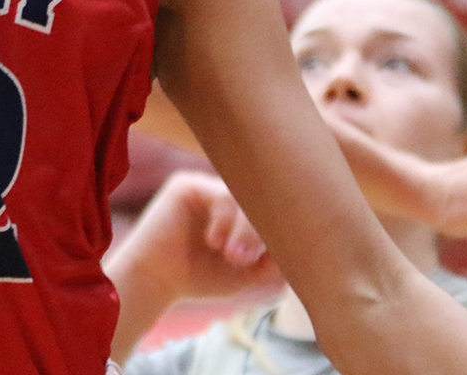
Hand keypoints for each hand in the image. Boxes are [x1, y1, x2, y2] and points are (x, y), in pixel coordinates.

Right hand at [115, 171, 281, 303]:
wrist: (156, 282)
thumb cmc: (203, 277)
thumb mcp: (251, 271)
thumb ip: (279, 257)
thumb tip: (309, 240)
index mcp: (245, 207)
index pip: (277, 206)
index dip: (286, 226)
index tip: (280, 255)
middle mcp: (228, 192)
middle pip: (265, 197)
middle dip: (266, 230)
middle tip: (252, 260)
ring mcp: (208, 186)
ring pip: (245, 196)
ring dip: (246, 230)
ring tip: (233, 257)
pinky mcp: (187, 185)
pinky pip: (221, 194)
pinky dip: (225, 221)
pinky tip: (214, 243)